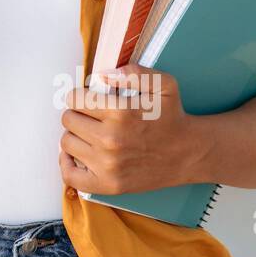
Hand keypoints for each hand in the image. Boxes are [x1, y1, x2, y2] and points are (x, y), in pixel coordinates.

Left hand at [58, 64, 205, 194]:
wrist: (189, 153)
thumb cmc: (172, 118)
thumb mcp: (163, 84)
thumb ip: (134, 72)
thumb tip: (103, 75)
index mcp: (120, 112)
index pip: (74, 98)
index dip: (80, 96)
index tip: (89, 100)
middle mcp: (111, 139)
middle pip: (68, 119)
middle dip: (77, 114)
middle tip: (92, 117)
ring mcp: (108, 165)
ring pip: (67, 142)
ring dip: (75, 136)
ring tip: (90, 134)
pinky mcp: (109, 184)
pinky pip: (71, 176)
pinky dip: (67, 164)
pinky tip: (74, 155)